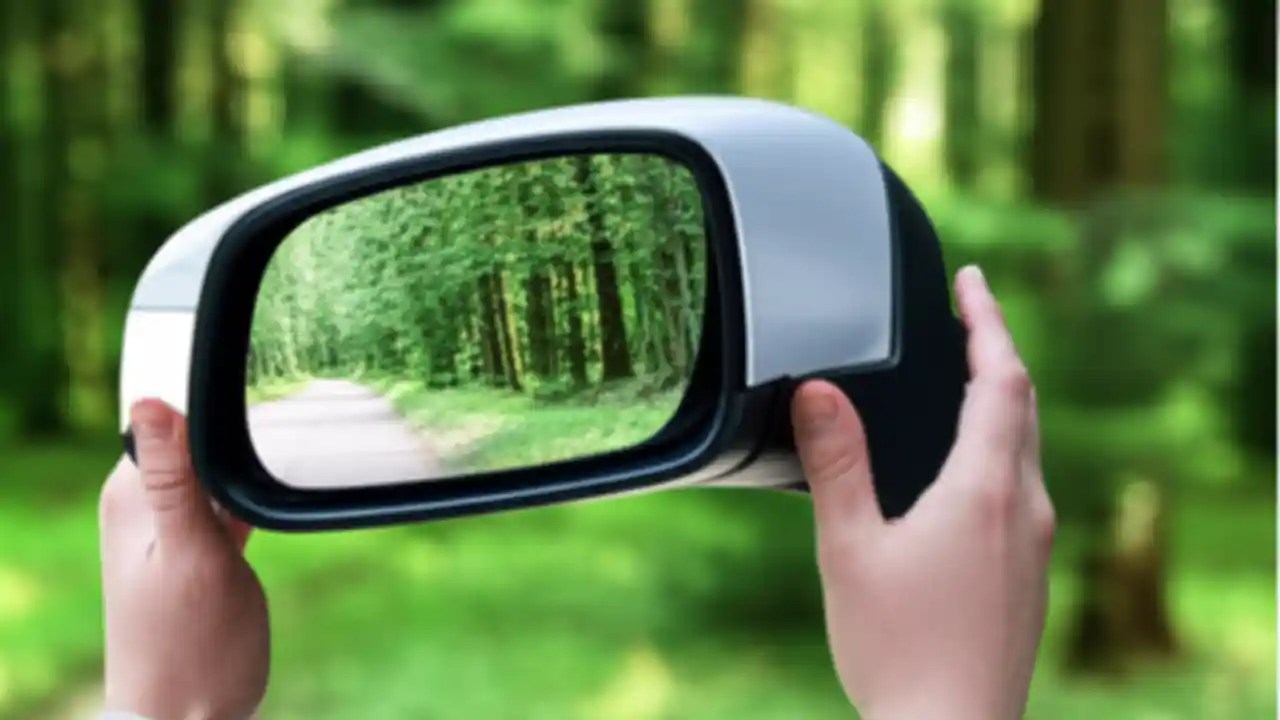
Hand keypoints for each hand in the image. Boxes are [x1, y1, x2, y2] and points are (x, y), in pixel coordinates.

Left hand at [99, 400, 269, 719]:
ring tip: (296, 448)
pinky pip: (230, 497)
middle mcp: (147, 503)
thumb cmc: (192, 645)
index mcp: (131, 494)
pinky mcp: (204, 547)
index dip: (212, 399)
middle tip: (295, 419)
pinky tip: (283, 485)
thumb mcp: (191, 552)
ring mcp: (175, 526)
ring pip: (217, 465)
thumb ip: (174, 479)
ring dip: (249, 458)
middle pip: (196, 435)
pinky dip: (253, 489)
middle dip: (238, 425)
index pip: (168, 414)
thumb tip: (151, 402)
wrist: (194, 717)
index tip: (258, 393)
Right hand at [792, 266, 1053, 719]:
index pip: (1001, 379)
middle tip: (965, 319)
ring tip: (962, 382)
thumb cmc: (899, 650)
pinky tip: (963, 472)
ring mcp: (1034, 546)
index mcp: (985, 489)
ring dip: (1000, 404)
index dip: (988, 321)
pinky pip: (1022, 488)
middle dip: (996, 354)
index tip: (973, 282)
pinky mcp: (1028, 577)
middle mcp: (1024, 509)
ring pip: (1026, 450)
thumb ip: (836, 462)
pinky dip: (999, 451)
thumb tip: (816, 391)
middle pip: (1022, 407)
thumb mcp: (850, 548)